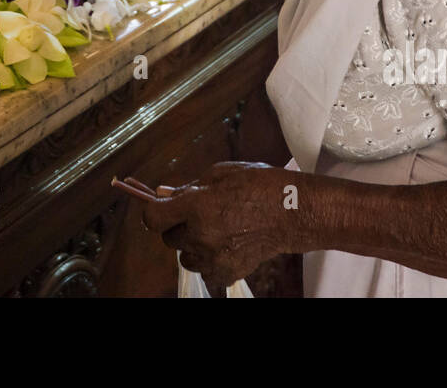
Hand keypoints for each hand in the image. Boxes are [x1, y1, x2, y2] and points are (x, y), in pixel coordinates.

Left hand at [141, 162, 297, 288]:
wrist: (293, 212)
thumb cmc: (260, 185)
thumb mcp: (222, 173)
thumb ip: (190, 187)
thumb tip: (164, 194)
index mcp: (198, 207)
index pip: (153, 218)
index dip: (154, 211)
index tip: (161, 207)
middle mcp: (201, 235)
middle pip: (169, 238)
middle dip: (178, 225)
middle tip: (198, 214)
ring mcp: (214, 258)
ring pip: (185, 257)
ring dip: (192, 245)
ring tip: (214, 230)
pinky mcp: (227, 272)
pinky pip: (204, 270)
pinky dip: (209, 260)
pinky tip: (225, 245)